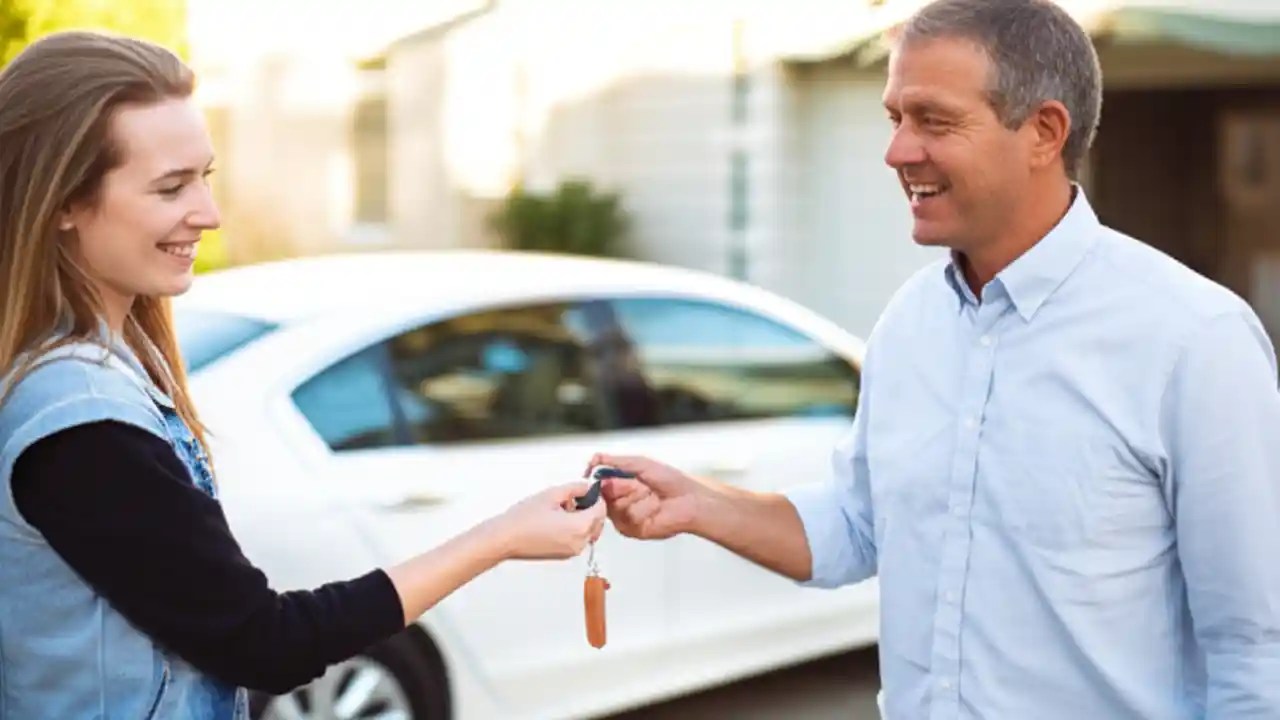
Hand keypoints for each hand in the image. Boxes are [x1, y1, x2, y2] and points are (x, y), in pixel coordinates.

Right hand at [488, 483, 605, 560]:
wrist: (505, 539)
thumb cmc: (523, 520)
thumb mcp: (552, 494)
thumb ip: (575, 488)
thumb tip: (586, 487)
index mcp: (580, 527)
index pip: (601, 509)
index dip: (595, 496)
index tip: (586, 490)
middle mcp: (580, 542)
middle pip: (597, 521)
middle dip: (590, 508)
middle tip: (573, 498)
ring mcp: (572, 551)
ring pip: (589, 531)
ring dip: (582, 518)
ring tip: (561, 509)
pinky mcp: (564, 555)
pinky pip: (578, 539)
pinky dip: (574, 529)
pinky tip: (556, 520)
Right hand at [585, 454, 701, 539]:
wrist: (689, 499)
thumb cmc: (670, 480)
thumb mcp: (640, 463)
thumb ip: (614, 461)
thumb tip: (592, 458)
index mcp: (620, 487)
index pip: (597, 485)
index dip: (598, 480)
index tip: (598, 475)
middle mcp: (620, 503)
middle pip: (602, 497)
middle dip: (621, 487)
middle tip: (639, 485)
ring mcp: (625, 518)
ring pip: (614, 508)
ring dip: (635, 497)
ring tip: (652, 495)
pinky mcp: (632, 530)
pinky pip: (626, 519)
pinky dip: (642, 510)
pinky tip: (655, 508)